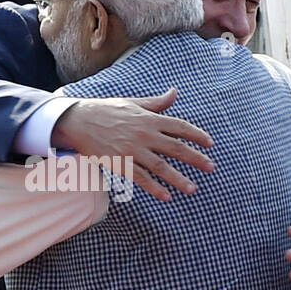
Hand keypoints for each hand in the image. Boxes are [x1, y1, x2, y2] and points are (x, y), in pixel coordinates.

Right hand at [51, 89, 214, 200]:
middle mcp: (144, 134)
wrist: (79, 121)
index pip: (180, 127)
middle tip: (211, 167)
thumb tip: (174, 92)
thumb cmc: (106, 110)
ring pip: (161, 167)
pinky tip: (166, 196)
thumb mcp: (133, 103)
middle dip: (196, 159)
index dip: (197, 135)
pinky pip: (141, 178)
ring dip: (178, 179)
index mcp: (149, 118)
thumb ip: (156, 103)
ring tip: (193, 188)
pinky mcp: (120, 163)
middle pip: (176, 148)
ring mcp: (133, 149)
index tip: (210, 144)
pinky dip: (154, 188)